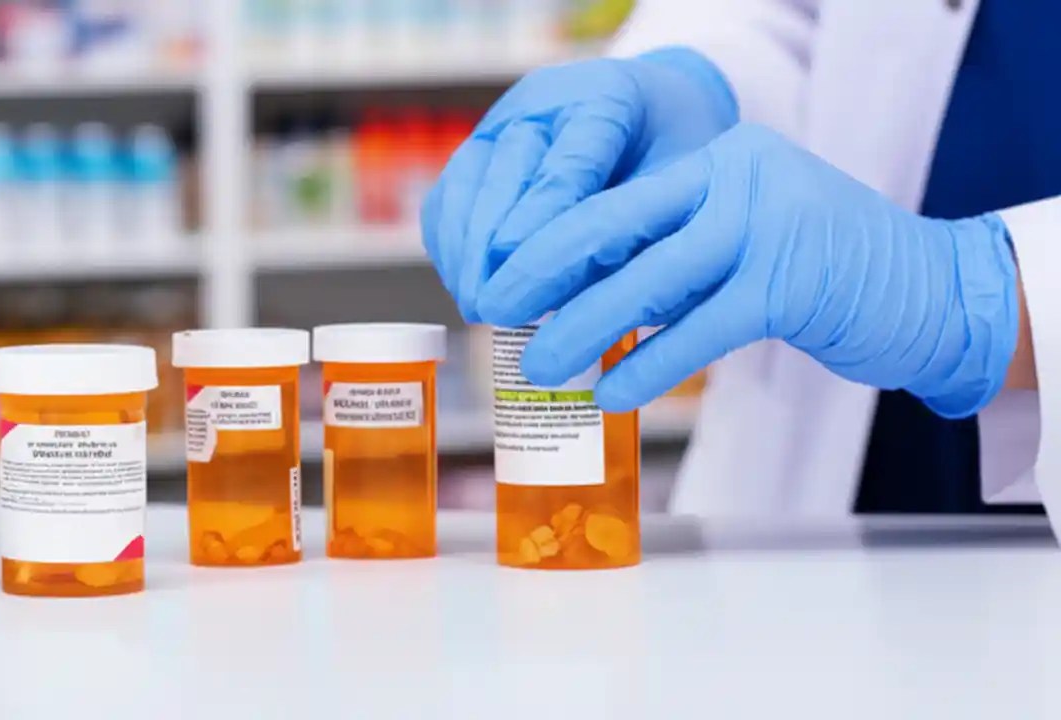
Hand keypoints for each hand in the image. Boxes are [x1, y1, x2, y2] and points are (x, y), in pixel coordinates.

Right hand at [421, 48, 737, 321]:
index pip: (568, 164)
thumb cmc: (673, 156)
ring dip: (465, 250)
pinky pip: (449, 196)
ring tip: (475, 306)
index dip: (541, 222)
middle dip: (493, 246)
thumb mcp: (681, 186)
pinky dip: (450, 243)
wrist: (653, 113)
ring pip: (467, 182)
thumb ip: (642, 230)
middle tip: (493, 308)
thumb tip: (599, 303)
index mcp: (608, 98)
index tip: (523, 274)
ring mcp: (504, 121)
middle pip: (506, 171)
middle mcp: (546, 101)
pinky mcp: (478, 148)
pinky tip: (464, 286)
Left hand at [476, 124, 1019, 418]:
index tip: (504, 271)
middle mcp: (739, 177)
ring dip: (584, 326)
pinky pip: (697, 330)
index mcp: (722, 159)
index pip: (618, 197)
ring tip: (540, 364)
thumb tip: (584, 298)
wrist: (938, 292)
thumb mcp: (745, 242)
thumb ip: (678, 256)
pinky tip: (611, 392)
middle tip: (496, 307)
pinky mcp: (789, 283)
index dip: (553, 236)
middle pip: (617, 225)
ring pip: (649, 281)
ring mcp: (767, 224)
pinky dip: (648, 363)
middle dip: (546, 270)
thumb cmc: (826, 275)